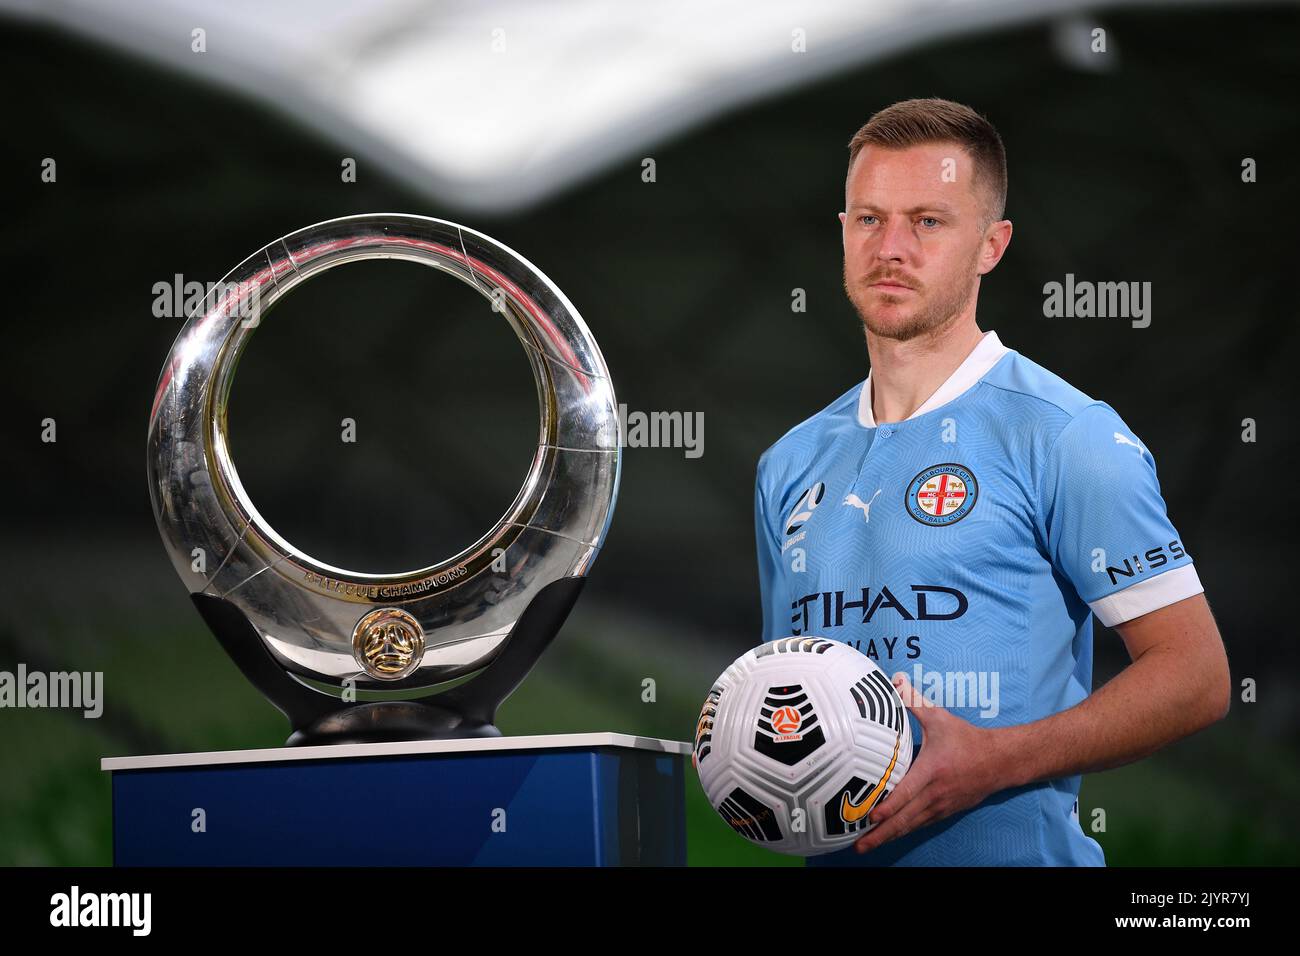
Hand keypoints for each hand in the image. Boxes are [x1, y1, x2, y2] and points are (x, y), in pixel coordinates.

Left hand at [853, 672, 1007, 853]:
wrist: (1000, 761)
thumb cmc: (966, 739)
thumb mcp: (939, 718)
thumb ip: (914, 701)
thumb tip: (895, 682)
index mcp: (932, 771)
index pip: (907, 792)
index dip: (889, 806)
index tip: (872, 816)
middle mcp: (935, 794)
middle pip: (905, 818)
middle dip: (881, 833)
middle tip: (858, 845)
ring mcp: (940, 806)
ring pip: (911, 826)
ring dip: (889, 838)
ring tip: (866, 846)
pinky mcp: (944, 812)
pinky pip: (919, 825)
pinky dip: (902, 833)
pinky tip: (887, 838)